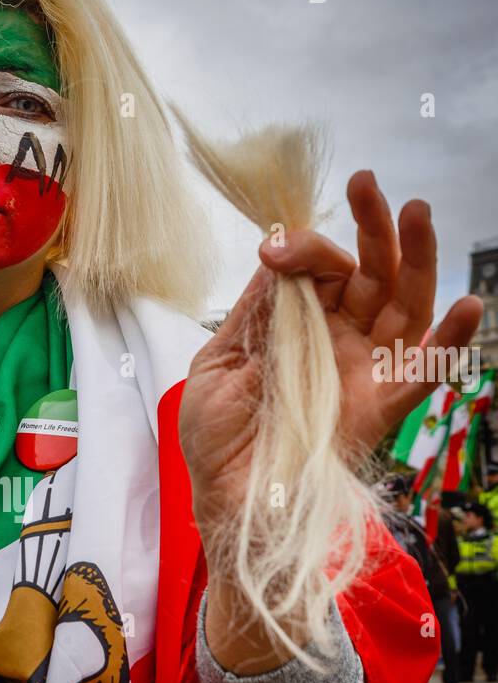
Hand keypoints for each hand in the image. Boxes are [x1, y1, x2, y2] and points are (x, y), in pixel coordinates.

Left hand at [180, 170, 481, 540]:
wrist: (224, 499)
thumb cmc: (217, 438)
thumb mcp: (218, 363)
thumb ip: (252, 312)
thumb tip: (277, 255)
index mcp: (300, 327)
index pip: (320, 270)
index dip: (305, 249)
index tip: (275, 247)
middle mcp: (339, 342)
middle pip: (372, 273)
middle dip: (372, 226)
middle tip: (368, 183)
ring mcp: (363, 372)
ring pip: (404, 305)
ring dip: (416, 258)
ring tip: (417, 212)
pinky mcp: (379, 409)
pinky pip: (422, 374)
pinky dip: (448, 342)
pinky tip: (467, 305)